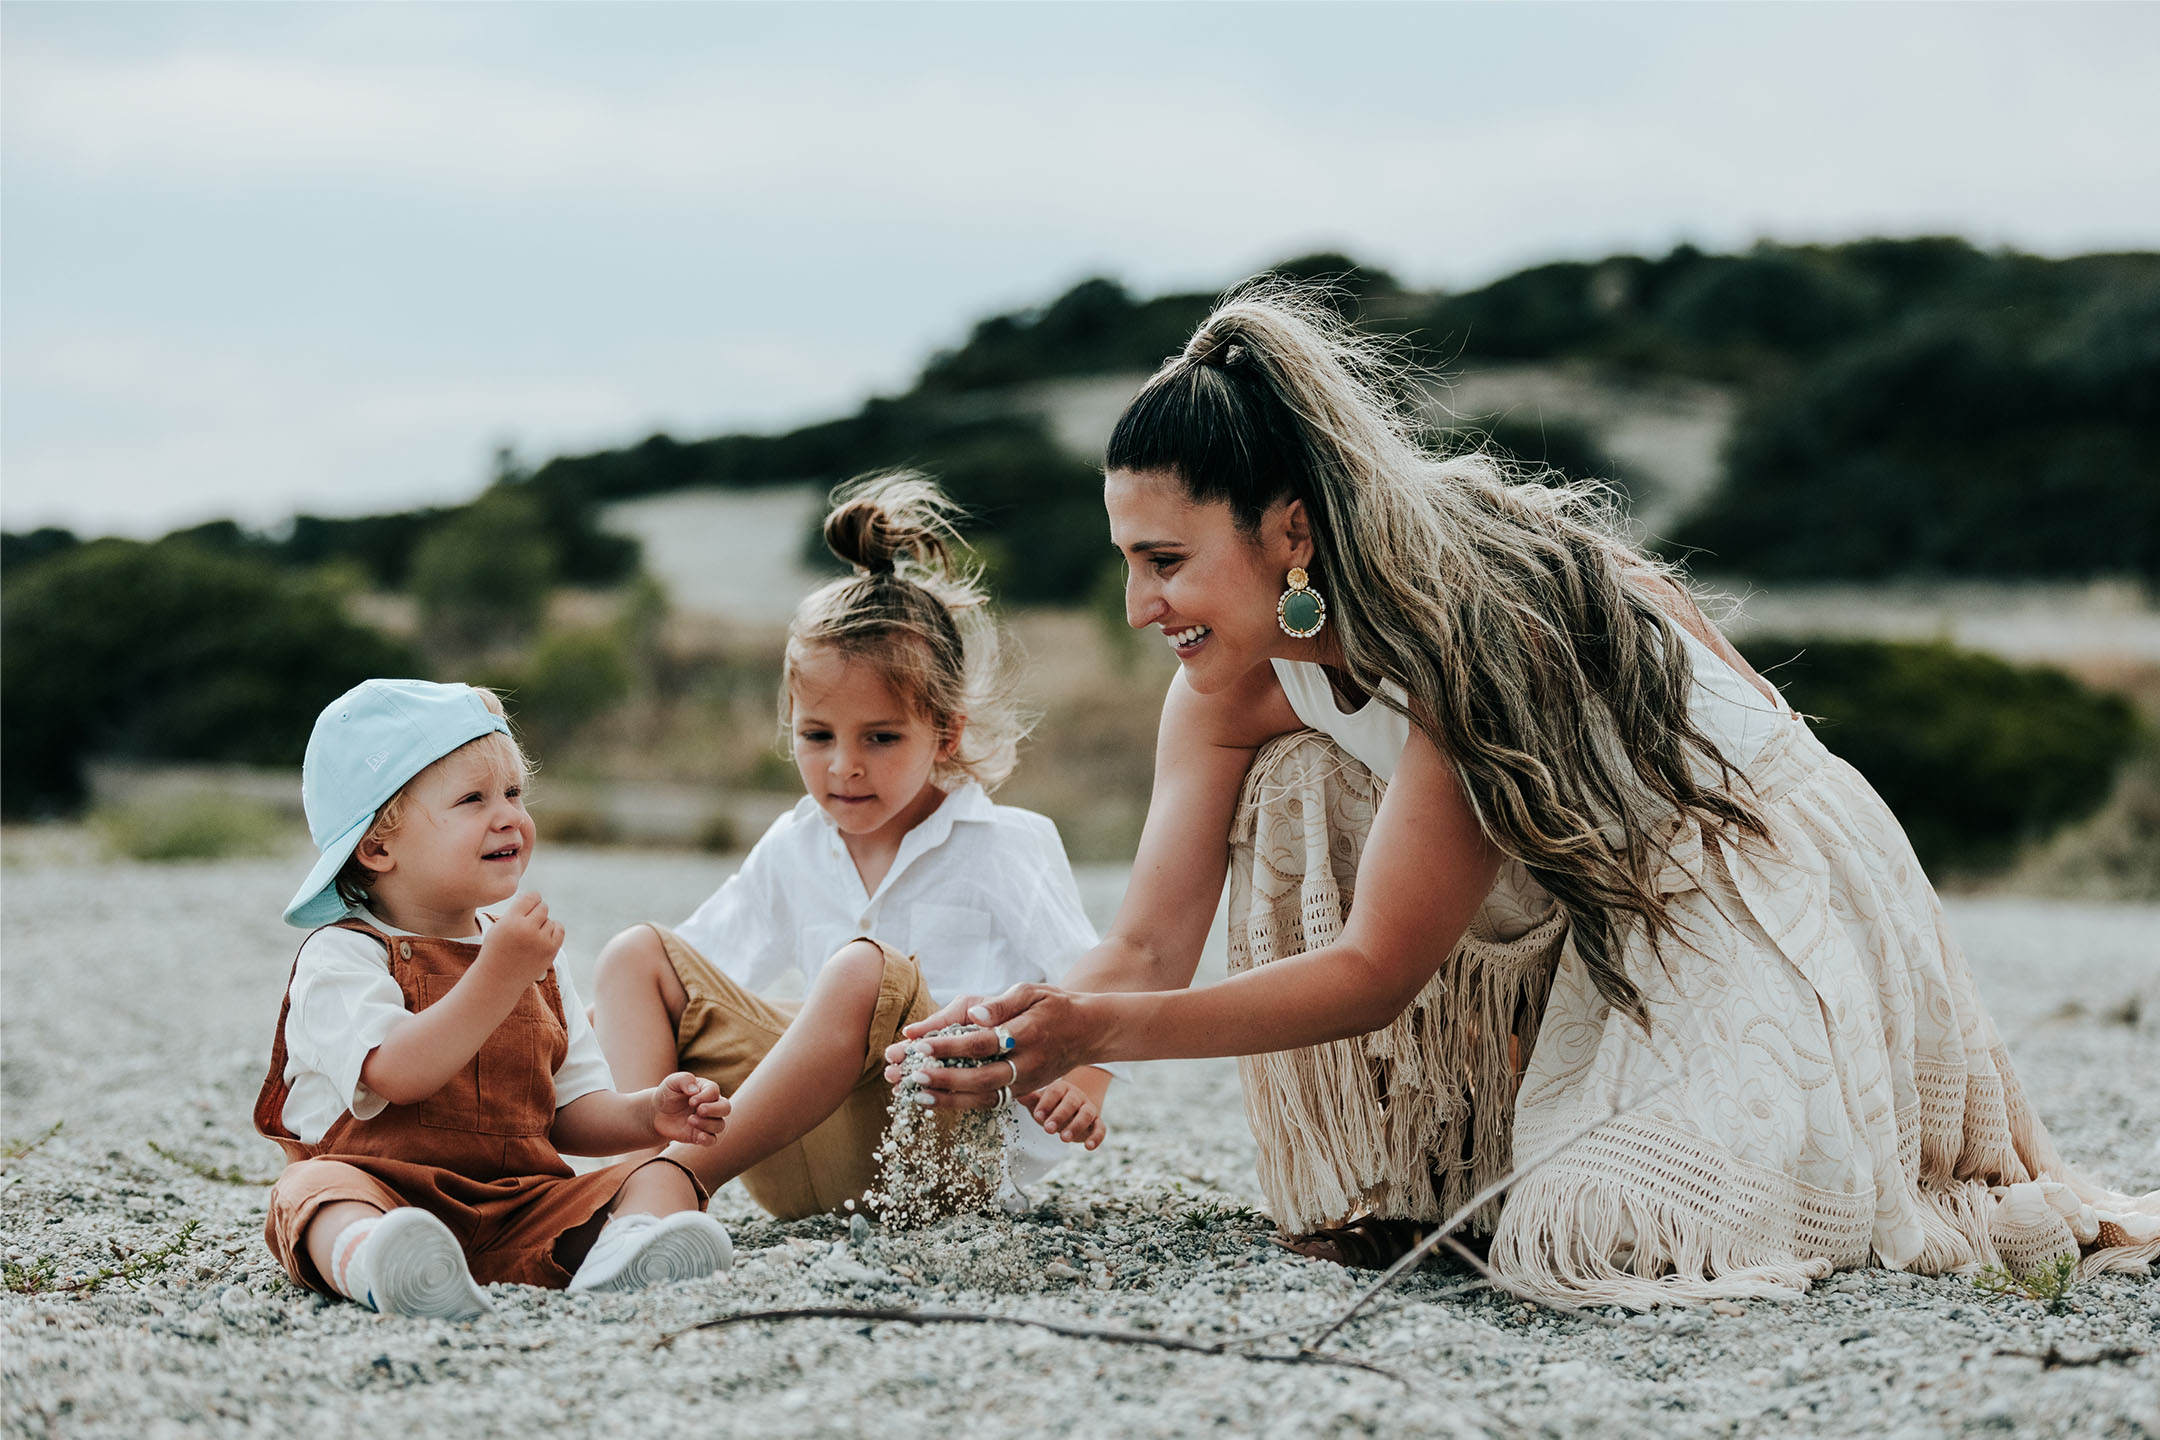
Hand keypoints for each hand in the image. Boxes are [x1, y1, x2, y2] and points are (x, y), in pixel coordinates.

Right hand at [477, 891, 562, 985]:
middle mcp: (527, 929)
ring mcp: (540, 941)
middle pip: (543, 907)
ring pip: (550, 921)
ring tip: (529, 937)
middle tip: (528, 922)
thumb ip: (517, 911)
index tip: (528, 904)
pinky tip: (542, 937)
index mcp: (511, 921)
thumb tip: (536, 897)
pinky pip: (559, 930)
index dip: (531, 899)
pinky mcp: (550, 951)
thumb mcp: (499, 926)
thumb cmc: (496, 950)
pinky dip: (553, 930)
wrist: (498, 980)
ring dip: (542, 925)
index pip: (531, 897)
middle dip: (536, 912)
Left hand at [649, 1072, 728, 1145]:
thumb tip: (695, 1090)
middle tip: (699, 1110)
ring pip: (720, 1125)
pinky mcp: (699, 1135)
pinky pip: (712, 1140)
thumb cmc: (667, 1094)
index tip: (690, 1101)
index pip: (714, 1091)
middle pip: (725, 1108)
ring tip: (690, 1120)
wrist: (656, 1113)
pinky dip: (708, 1139)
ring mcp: (706, 1121)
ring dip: (707, 1124)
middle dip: (714, 1110)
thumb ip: (684, 1079)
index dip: (705, 1096)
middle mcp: (711, 1105)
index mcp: (706, 1090)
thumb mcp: (672, 1082)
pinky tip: (699, 1136)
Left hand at [880, 983, 1101, 1111]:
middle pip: (982, 1078)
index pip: (982, 1043)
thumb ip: (1002, 1003)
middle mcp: (1029, 1063)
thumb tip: (975, 1014)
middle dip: (945, 1079)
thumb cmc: (1054, 1005)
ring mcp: (1028, 1082)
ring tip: (918, 1096)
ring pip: (986, 1098)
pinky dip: (963, 1103)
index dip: (950, 1045)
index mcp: (1028, 1033)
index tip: (920, 1044)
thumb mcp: (1031, 991)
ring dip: (950, 1100)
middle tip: (913, 1075)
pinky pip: (991, 1101)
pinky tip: (938, 1100)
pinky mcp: (1025, 1091)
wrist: (1088, 1031)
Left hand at [1025, 1076, 1105, 1148]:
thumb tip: (1017, 1094)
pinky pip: (1100, 1128)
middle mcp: (1077, 1096)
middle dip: (1059, 1116)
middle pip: (1071, 1102)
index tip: (1037, 1115)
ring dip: (1076, 1126)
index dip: (1046, 1103)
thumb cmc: (1051, 1107)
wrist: (1071, 1112)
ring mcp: (1088, 1108)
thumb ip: (1031, 1100)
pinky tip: (1088, 1147)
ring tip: (1064, 1139)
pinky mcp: (1097, 1122)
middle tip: (1048, 1129)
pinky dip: (1096, 1137)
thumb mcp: (1040, 1104)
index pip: (1055, 1091)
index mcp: (1061, 1088)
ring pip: (1086, 1114)